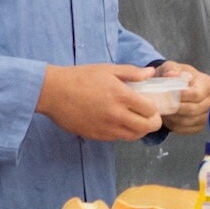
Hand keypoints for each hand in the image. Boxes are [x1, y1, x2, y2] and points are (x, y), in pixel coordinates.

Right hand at [36, 63, 162, 141]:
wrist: (54, 92)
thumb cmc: (81, 77)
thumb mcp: (107, 69)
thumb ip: (132, 72)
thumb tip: (150, 73)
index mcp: (121, 96)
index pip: (150, 110)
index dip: (155, 109)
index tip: (152, 106)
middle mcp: (116, 115)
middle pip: (146, 128)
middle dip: (153, 123)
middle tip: (149, 117)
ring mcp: (106, 128)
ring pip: (133, 136)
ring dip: (139, 130)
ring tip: (135, 121)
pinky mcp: (96, 136)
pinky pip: (117, 139)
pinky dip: (123, 133)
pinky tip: (119, 123)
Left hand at [151, 61, 209, 134]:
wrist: (176, 87)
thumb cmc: (176, 77)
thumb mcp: (172, 67)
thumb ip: (171, 69)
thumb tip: (171, 75)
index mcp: (207, 84)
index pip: (197, 94)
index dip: (182, 96)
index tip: (168, 95)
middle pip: (194, 110)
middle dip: (175, 108)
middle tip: (162, 105)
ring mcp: (207, 114)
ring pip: (189, 121)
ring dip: (173, 117)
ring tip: (163, 110)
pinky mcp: (199, 125)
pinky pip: (185, 129)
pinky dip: (174, 125)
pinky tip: (168, 117)